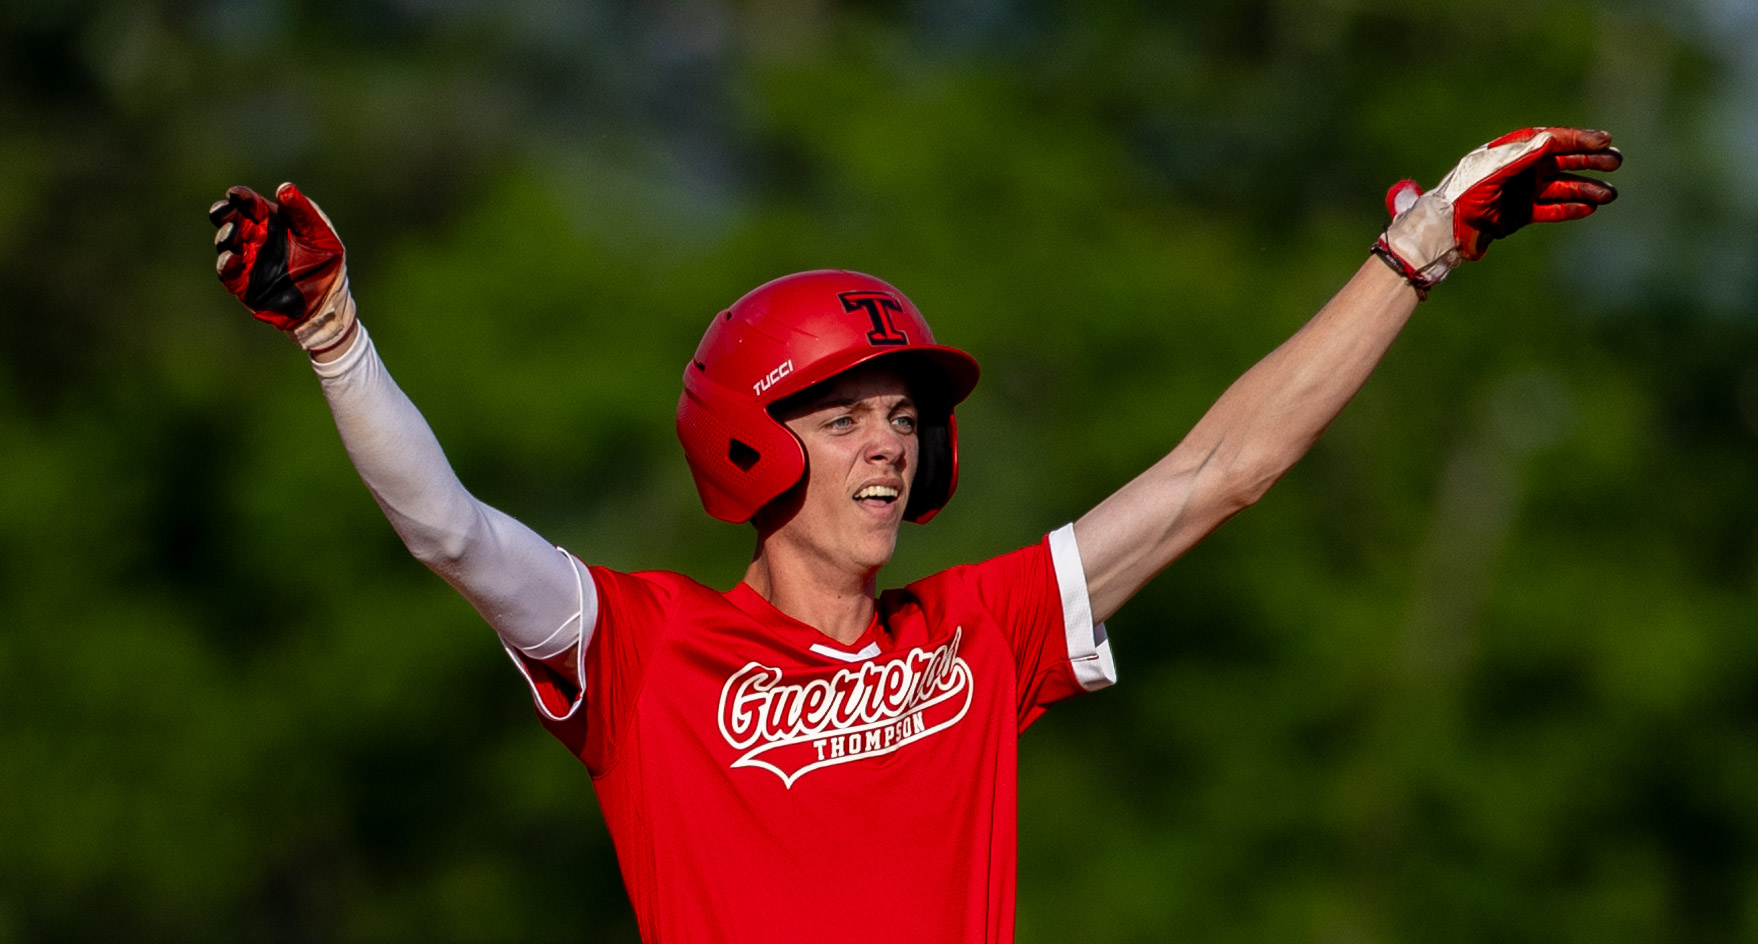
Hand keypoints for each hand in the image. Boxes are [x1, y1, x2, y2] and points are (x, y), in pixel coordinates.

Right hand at [210, 182, 356, 351]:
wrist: (328, 301)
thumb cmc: (327, 261)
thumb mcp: (320, 234)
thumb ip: (302, 211)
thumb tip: (284, 188)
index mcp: (271, 221)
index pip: (251, 204)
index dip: (242, 197)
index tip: (236, 193)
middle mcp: (255, 238)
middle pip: (231, 220)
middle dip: (224, 213)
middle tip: (224, 210)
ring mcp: (248, 261)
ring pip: (226, 244)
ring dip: (226, 237)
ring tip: (232, 232)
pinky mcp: (245, 285)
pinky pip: (229, 274)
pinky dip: (226, 265)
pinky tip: (230, 258)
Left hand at [1374, 127, 1621, 294]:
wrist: (1445, 230)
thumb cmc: (1462, 195)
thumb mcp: (1490, 172)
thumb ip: (1520, 156)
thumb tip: (1550, 139)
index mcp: (1511, 152)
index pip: (1551, 140)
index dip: (1578, 138)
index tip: (1604, 140)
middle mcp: (1519, 170)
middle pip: (1562, 161)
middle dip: (1590, 160)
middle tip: (1616, 162)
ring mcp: (1521, 192)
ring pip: (1560, 187)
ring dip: (1585, 189)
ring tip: (1609, 195)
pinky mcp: (1519, 215)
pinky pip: (1550, 209)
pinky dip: (1569, 209)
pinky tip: (1590, 209)